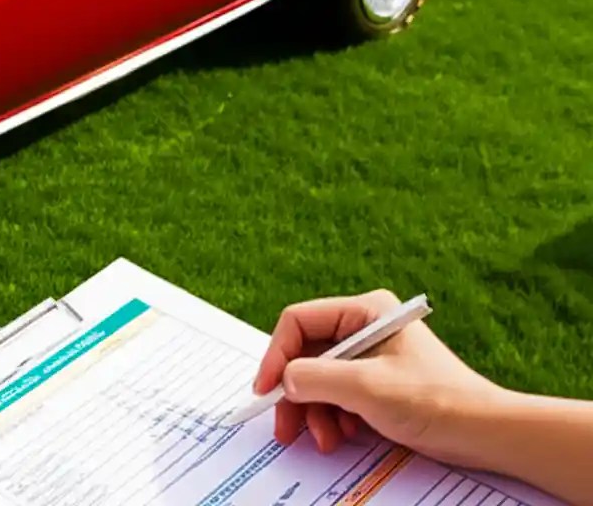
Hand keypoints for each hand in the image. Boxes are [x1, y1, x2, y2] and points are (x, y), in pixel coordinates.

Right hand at [254, 289, 501, 466]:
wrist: (484, 432)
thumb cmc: (436, 401)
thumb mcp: (366, 387)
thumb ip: (315, 378)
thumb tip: (282, 380)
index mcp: (365, 311)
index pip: (299, 322)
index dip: (276, 355)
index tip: (266, 390)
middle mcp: (364, 327)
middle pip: (306, 354)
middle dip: (295, 393)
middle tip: (285, 426)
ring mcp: (370, 355)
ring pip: (319, 379)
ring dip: (314, 411)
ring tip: (324, 439)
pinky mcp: (376, 382)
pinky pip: (337, 394)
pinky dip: (332, 417)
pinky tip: (341, 434)